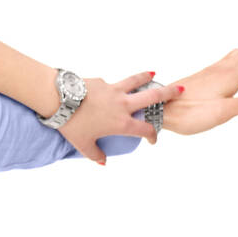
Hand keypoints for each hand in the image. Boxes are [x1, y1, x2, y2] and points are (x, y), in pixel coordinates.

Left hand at [57, 72, 183, 163]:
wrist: (58, 98)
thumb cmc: (71, 123)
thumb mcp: (83, 144)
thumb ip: (95, 154)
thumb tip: (103, 162)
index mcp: (122, 123)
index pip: (145, 129)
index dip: (152, 135)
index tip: (152, 139)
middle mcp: (123, 104)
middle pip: (153, 97)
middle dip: (168, 93)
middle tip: (180, 91)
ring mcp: (113, 90)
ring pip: (135, 81)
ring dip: (146, 77)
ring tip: (154, 74)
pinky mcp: (101, 81)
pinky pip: (112, 83)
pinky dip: (114, 84)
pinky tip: (109, 85)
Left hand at [160, 27, 237, 135]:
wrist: (158, 110)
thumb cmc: (190, 114)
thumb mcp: (223, 112)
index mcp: (229, 78)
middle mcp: (221, 72)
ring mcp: (210, 74)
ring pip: (234, 56)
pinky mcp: (201, 78)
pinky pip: (223, 61)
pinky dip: (232, 55)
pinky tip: (230, 57)